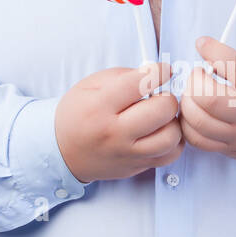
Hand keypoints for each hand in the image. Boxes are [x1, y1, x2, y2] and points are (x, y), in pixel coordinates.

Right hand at [55, 62, 182, 183]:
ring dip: (172, 121)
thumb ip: (122, 76)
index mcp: (99, 107)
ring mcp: (127, 154)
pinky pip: (169, 155)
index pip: (140, 84)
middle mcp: (115, 133)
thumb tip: (154, 75)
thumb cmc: (77, 114)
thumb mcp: (89, 85)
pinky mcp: (136, 167)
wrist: (62, 151)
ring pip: (171, 136)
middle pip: (162, 110)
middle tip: (160, 96)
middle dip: (167, 97)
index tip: (163, 70)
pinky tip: (162, 132)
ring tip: (161, 117)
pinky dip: (173, 142)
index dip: (158, 72)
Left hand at [178, 36, 235, 163]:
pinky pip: (200, 141)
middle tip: (199, 74)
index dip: (210, 49)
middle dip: (194, 80)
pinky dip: (189, 125)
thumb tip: (206, 55)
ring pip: (198, 122)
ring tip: (195, 93)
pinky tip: (196, 112)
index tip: (203, 44)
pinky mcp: (233, 150)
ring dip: (188, 102)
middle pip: (206, 98)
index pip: (229, 65)